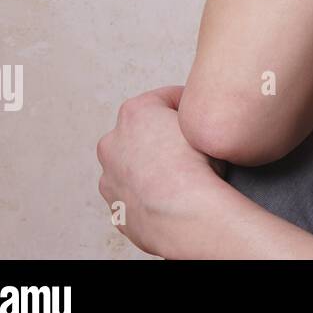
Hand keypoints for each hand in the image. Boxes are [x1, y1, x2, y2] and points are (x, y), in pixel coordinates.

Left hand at [96, 84, 227, 258]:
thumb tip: (199, 124)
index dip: (189, 106)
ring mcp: (109, 177)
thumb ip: (192, 118)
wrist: (184, 215)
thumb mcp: (204, 125)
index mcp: (134, 113)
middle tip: (189, 149)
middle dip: (162, 137)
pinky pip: (133, 194)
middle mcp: (113, 143)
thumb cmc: (195, 170)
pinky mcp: (115, 208)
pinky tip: (171, 197)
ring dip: (151, 167)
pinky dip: (147, 194)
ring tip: (180, 177)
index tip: (200, 117)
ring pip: (132, 165)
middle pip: (142, 131)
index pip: (166, 97)